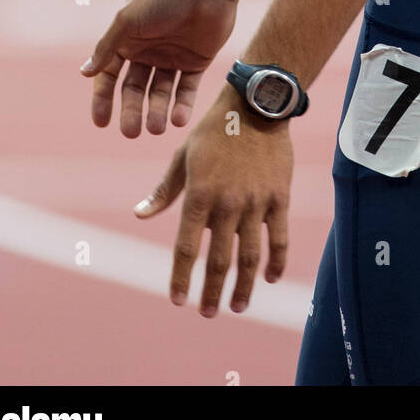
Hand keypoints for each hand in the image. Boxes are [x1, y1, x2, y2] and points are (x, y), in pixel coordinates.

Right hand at [80, 0, 240, 134]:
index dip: (103, 99)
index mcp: (127, 39)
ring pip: (160, 92)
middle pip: (135, 89)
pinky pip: (187, 89)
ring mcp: (172, 57)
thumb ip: (107, 48)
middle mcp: (148, 50)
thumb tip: (84, 72)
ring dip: (156, 111)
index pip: (110, 75)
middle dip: (131, 111)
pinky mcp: (197, 61)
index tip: (101, 123)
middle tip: (131, 132)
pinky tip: (177, 119)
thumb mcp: (128, 21)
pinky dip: (182, 105)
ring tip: (155, 128)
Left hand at [134, 85, 292, 316]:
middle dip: (212, 292)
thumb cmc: (214, 130)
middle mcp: (228, 203)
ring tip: (237, 307)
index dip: (180, 277)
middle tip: (207, 313)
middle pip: (219, 260)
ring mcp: (256, 202)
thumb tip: (139, 214)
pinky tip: (269, 279)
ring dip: (243, 287)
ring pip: (250, 256)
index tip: (177, 300)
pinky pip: (279, 238)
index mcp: (199, 194)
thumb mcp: (183, 156)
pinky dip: (276, 262)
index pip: (186, 248)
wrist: (257, 105)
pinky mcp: (280, 198)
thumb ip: (164, 190)